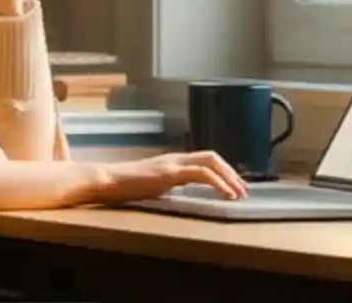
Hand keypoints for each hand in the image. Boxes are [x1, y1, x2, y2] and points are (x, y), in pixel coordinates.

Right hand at [92, 151, 248, 203]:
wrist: (109, 181)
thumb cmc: (126, 186)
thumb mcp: (153, 185)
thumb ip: (168, 185)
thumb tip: (178, 192)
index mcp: (173, 161)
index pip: (204, 159)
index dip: (222, 170)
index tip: (234, 185)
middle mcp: (176, 158)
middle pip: (212, 156)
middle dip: (231, 172)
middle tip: (243, 189)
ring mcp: (173, 163)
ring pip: (211, 162)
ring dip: (229, 178)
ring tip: (239, 193)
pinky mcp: (170, 172)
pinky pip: (201, 174)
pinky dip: (218, 183)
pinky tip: (226, 194)